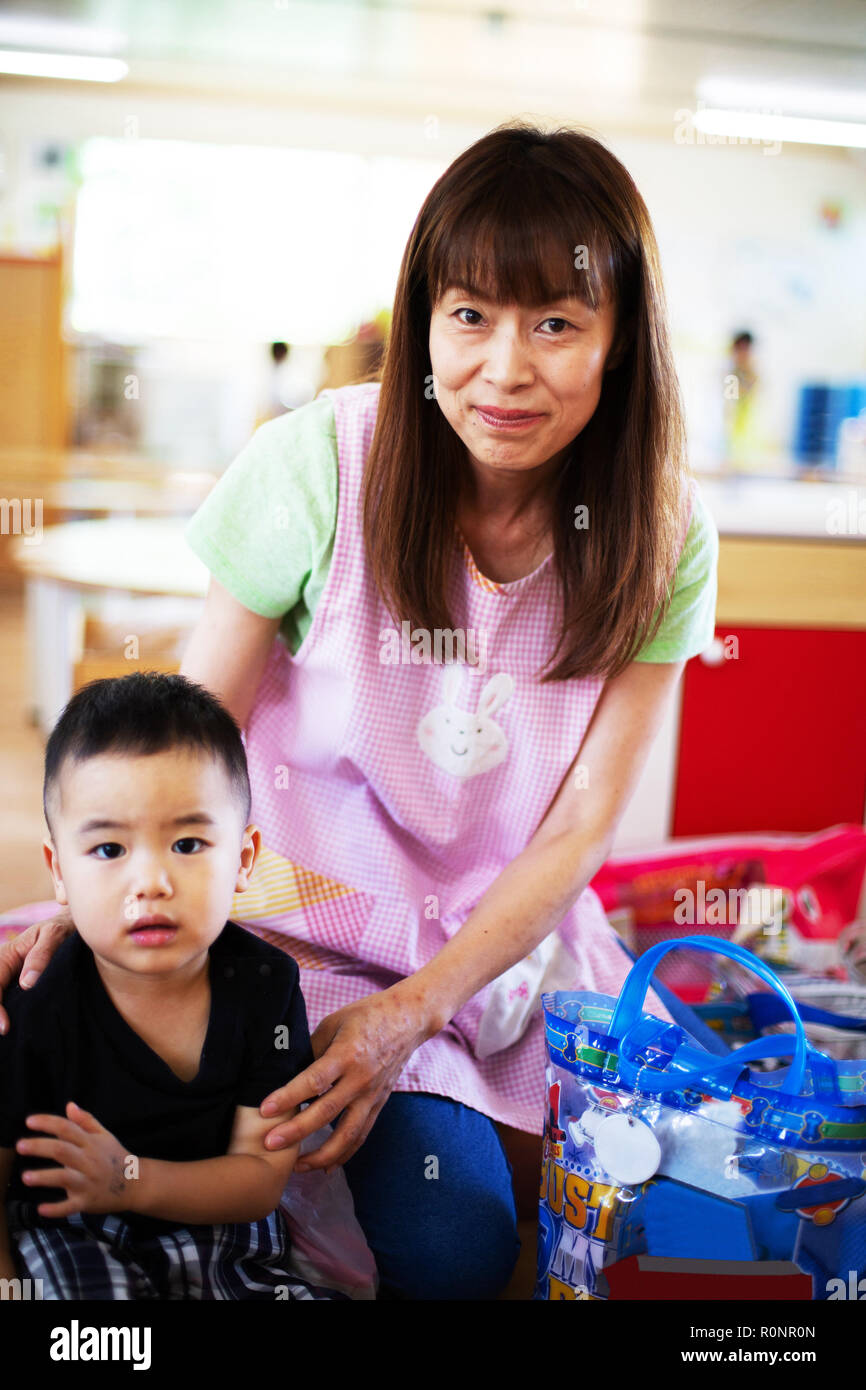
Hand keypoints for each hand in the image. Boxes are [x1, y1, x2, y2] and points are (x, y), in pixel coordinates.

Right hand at [0, 908, 74, 1033]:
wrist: (73, 925)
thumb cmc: (63, 928)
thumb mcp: (54, 934)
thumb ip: (42, 955)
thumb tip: (26, 984)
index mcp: (6, 955)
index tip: (5, 1027)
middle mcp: (4, 966)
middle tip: (5, 1033)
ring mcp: (10, 977)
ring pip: (0, 996)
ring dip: (1, 1013)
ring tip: (10, 1034)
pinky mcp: (18, 984)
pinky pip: (9, 999)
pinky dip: (9, 1012)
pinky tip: (16, 1028)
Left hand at [16, 1102, 136, 1217]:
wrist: (136, 1184)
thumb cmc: (116, 1157)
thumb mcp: (105, 1135)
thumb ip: (86, 1121)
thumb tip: (69, 1105)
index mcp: (91, 1143)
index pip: (67, 1129)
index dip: (48, 1123)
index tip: (29, 1121)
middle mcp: (89, 1161)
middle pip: (62, 1150)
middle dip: (40, 1147)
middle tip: (20, 1145)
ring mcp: (88, 1182)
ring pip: (64, 1178)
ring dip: (44, 1177)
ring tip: (25, 1177)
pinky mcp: (87, 1202)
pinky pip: (70, 1206)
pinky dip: (56, 1209)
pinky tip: (41, 1209)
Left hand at [258, 983, 439, 1172]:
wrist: (408, 1019)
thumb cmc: (366, 1015)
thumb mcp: (334, 1023)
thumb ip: (313, 1050)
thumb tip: (288, 1074)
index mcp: (347, 1054)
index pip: (314, 1081)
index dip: (288, 1097)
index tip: (265, 1110)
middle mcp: (361, 1079)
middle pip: (326, 1112)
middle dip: (296, 1131)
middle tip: (269, 1144)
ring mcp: (372, 1095)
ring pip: (347, 1135)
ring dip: (320, 1155)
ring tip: (296, 1167)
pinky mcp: (379, 1105)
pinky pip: (360, 1135)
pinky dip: (343, 1154)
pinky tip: (325, 1167)